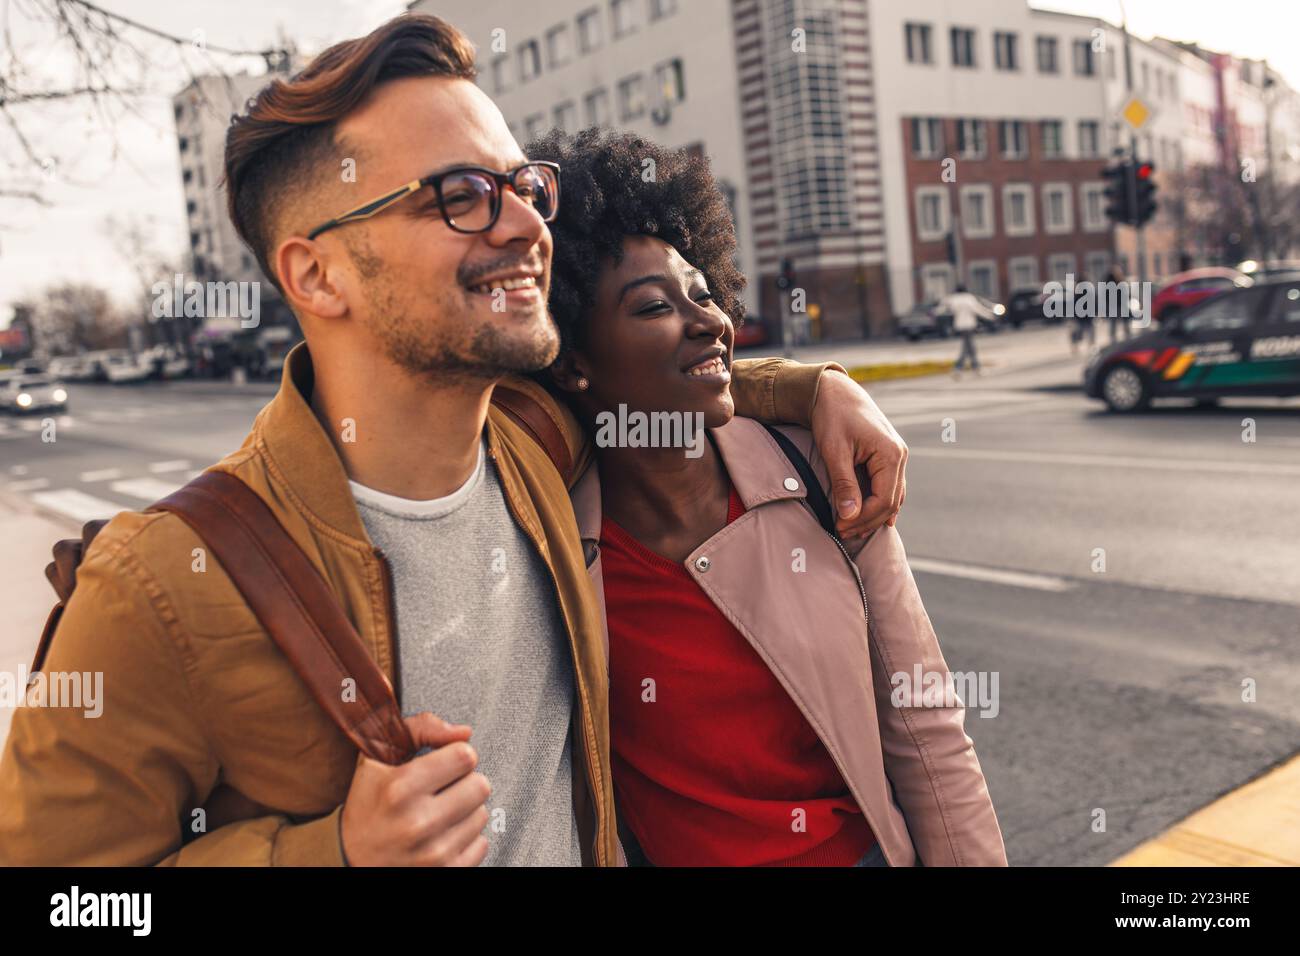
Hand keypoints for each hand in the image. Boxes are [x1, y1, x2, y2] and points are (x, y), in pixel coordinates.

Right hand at [340, 712, 490, 865]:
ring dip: (465, 811)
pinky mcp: (446, 872)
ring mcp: (433, 853)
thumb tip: (464, 732)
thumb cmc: (369, 802)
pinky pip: (482, 844)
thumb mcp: (380, 756)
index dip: (456, 755)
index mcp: (401, 787)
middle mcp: (418, 822)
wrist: (349, 857)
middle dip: (464, 782)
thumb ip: (421, 729)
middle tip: (443, 789)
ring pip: (482, 814)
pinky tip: (442, 835)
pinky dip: (466, 838)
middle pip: (480, 785)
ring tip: (438, 814)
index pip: (465, 756)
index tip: (444, 763)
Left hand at [809, 370, 907, 539]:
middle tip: (841, 531)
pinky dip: (878, 503)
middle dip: (866, 521)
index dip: (862, 519)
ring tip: (850, 528)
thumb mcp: (834, 450)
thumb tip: (849, 516)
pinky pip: (889, 486)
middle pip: (890, 502)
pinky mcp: (887, 456)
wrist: (834, 391)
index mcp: (890, 454)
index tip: (840, 526)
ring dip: (872, 515)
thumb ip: (844, 484)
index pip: (884, 500)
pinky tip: (867, 517)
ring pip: (892, 496)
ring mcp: (896, 455)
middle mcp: (899, 455)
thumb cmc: (832, 416)